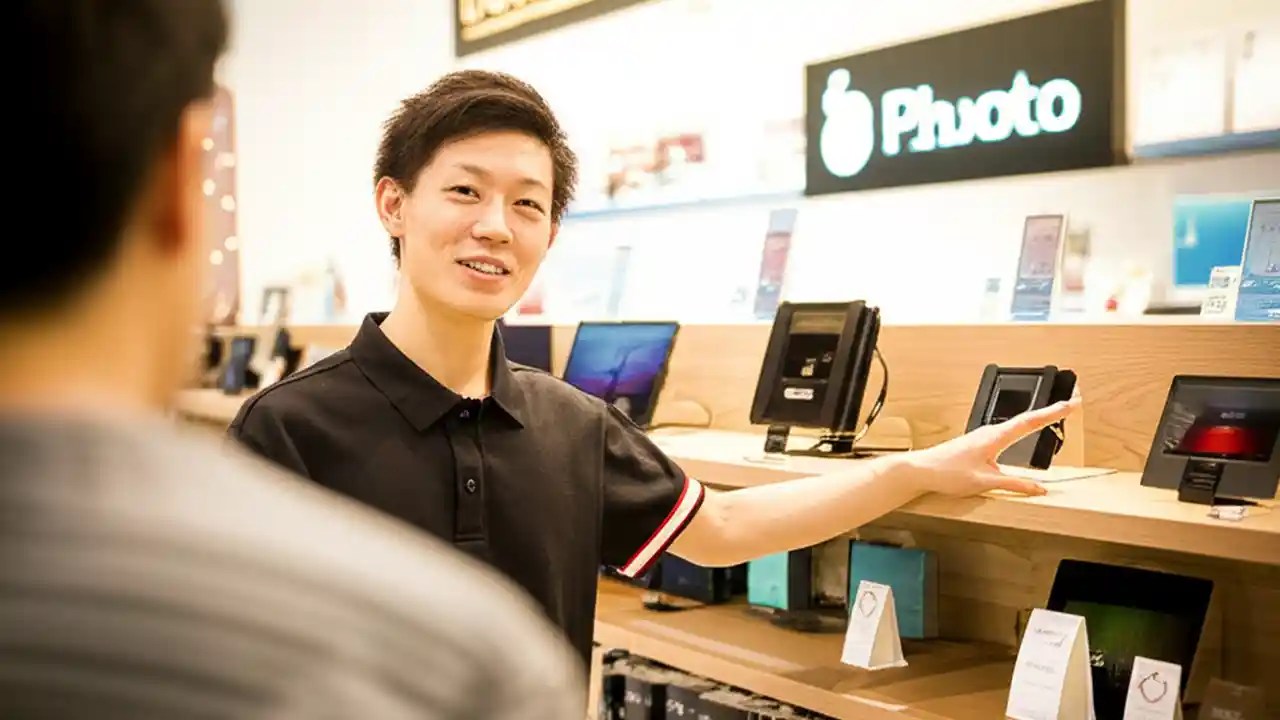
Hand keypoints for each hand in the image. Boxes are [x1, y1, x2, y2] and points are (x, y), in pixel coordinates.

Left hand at [889, 399, 1080, 497]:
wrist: (922, 469)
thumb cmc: (947, 473)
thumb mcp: (985, 482)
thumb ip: (1014, 484)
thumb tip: (1039, 488)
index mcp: (995, 437)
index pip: (1030, 422)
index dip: (1053, 413)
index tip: (1071, 404)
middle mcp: (990, 432)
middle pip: (1027, 418)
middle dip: (1051, 411)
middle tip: (1072, 404)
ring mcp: (984, 436)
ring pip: (1017, 424)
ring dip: (1038, 418)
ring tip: (1056, 414)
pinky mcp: (980, 443)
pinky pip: (1008, 432)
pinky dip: (1024, 427)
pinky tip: (1027, 429)